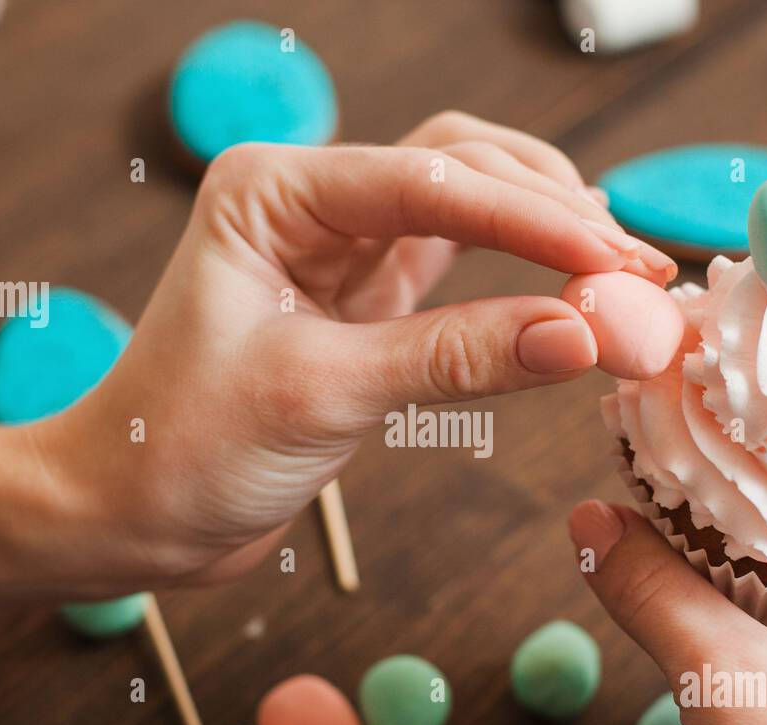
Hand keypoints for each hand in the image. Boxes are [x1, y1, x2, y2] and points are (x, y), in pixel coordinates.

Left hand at [31, 111, 678, 588]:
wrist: (128, 517)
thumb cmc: (183, 450)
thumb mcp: (323, 394)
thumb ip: (458, 356)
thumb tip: (589, 335)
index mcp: (274, 192)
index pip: (432, 180)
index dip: (537, 222)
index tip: (621, 268)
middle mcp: (309, 202)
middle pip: (462, 166)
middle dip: (553, 213)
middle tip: (638, 274)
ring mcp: (341, 251)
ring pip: (467, 206)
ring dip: (544, 231)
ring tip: (622, 277)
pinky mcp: (364, 305)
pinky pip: (457, 270)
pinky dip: (518, 280)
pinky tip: (569, 296)